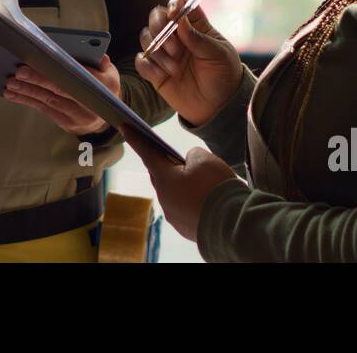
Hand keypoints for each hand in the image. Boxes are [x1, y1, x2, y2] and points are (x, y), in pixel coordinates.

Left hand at [3, 54, 121, 136]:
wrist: (108, 114)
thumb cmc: (104, 85)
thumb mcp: (110, 72)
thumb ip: (104, 64)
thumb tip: (102, 58)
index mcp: (103, 87)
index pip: (77, 78)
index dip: (59, 71)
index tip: (40, 61)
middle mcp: (90, 105)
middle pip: (59, 91)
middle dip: (37, 81)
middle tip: (18, 72)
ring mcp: (77, 117)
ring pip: (48, 102)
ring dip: (27, 93)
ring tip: (10, 84)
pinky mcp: (66, 123)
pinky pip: (44, 110)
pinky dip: (28, 101)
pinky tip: (14, 95)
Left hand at [119, 123, 237, 240]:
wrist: (232, 225)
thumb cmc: (215, 188)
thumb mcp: (205, 159)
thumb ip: (192, 156)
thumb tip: (189, 164)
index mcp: (164, 179)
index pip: (147, 152)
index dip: (136, 138)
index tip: (123, 126)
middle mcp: (164, 199)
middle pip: (161, 176)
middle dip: (167, 166)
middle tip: (178, 158)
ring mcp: (175, 217)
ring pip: (175, 194)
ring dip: (183, 186)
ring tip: (203, 183)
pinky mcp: (186, 229)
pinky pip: (186, 210)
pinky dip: (193, 202)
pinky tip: (207, 201)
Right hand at [135, 0, 241, 127]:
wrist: (218, 107)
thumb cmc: (224, 76)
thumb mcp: (218, 55)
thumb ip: (199, 38)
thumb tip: (180, 21)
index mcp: (196, 26)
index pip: (180, 5)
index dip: (175, 5)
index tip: (175, 14)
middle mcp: (177, 36)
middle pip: (156, 17)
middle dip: (160, 28)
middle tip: (175, 48)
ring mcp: (165, 53)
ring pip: (146, 37)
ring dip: (158, 51)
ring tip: (175, 68)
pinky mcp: (155, 71)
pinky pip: (142, 61)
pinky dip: (148, 66)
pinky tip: (162, 75)